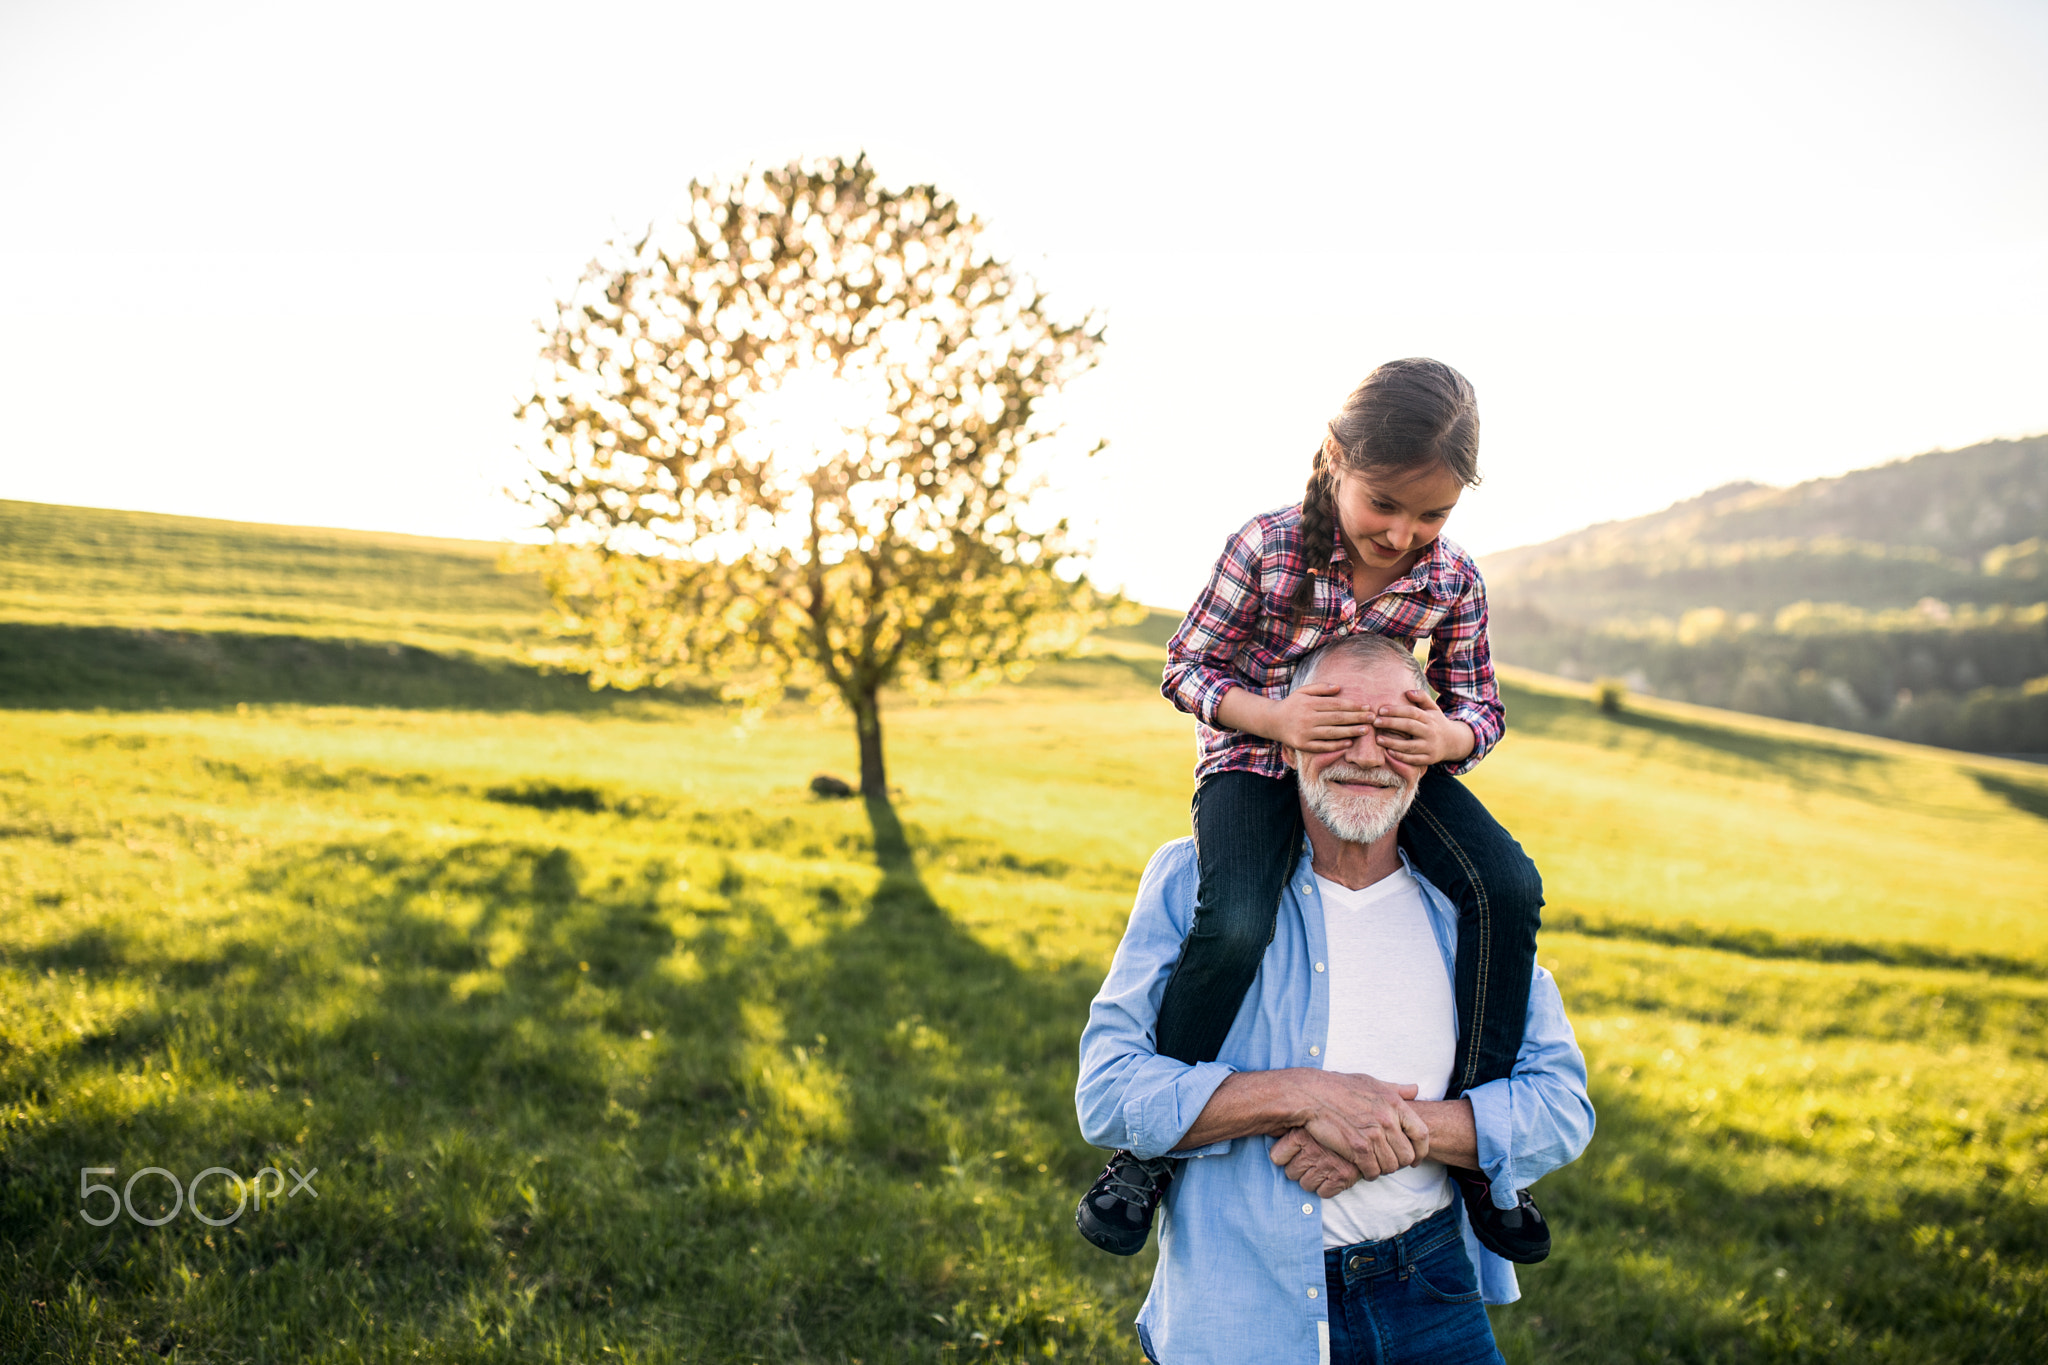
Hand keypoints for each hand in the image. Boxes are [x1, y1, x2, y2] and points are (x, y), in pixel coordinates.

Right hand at [1269, 683, 1374, 752]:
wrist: (1272, 721)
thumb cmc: (1292, 704)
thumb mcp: (1303, 691)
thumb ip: (1320, 688)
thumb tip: (1339, 687)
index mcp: (1309, 703)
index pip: (1336, 704)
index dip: (1353, 706)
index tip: (1367, 706)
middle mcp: (1307, 718)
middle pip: (1337, 718)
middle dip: (1357, 718)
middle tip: (1372, 718)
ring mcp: (1305, 732)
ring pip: (1332, 732)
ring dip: (1351, 731)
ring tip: (1366, 730)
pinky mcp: (1303, 745)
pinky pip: (1322, 746)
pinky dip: (1336, 745)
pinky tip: (1349, 742)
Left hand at [1271, 1128, 1364, 1196]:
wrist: (1369, 1125)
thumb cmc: (1334, 1123)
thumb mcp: (1309, 1118)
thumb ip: (1288, 1126)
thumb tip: (1268, 1130)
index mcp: (1301, 1133)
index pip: (1276, 1158)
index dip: (1283, 1158)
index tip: (1293, 1153)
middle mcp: (1312, 1149)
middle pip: (1290, 1173)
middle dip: (1300, 1169)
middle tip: (1312, 1160)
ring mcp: (1327, 1163)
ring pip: (1305, 1184)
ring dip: (1313, 1179)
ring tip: (1323, 1167)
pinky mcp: (1342, 1176)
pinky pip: (1323, 1192)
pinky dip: (1327, 1188)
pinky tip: (1332, 1175)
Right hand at [1299, 1072, 1430, 1178]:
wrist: (1311, 1095)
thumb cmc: (1339, 1087)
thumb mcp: (1371, 1081)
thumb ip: (1396, 1089)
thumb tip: (1415, 1089)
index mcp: (1394, 1103)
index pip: (1422, 1134)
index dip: (1421, 1150)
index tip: (1416, 1157)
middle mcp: (1388, 1120)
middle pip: (1408, 1155)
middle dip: (1400, 1163)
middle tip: (1389, 1161)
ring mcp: (1373, 1135)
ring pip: (1391, 1166)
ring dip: (1383, 1169)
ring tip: (1374, 1164)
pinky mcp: (1358, 1149)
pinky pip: (1373, 1171)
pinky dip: (1369, 1173)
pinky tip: (1363, 1168)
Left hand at [1372, 689, 1474, 766]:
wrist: (1454, 742)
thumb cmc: (1436, 722)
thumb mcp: (1433, 708)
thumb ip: (1422, 697)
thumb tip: (1408, 692)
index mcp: (1430, 718)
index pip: (1412, 712)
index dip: (1396, 710)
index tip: (1381, 710)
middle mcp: (1430, 732)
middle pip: (1409, 726)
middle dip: (1391, 724)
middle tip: (1375, 722)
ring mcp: (1430, 747)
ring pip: (1410, 746)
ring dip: (1393, 743)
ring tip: (1378, 739)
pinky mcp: (1429, 759)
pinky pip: (1413, 759)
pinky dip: (1401, 757)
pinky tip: (1388, 752)